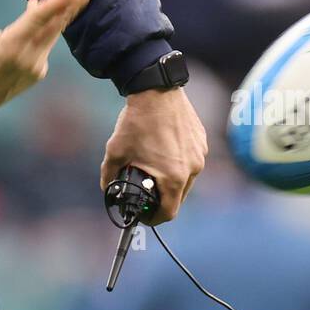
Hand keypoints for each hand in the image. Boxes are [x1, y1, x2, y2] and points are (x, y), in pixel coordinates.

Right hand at [0, 0, 97, 114]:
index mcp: (10, 47)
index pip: (39, 20)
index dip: (59, 2)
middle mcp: (28, 58)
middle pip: (57, 23)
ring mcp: (35, 67)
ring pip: (54, 31)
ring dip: (58, 6)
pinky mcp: (36, 72)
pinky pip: (47, 42)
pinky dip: (48, 23)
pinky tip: (39, 4)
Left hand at [100, 87, 207, 225]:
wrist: (156, 90)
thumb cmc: (136, 121)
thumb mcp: (115, 152)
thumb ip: (109, 176)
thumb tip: (107, 188)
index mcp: (174, 177)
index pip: (169, 213)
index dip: (154, 219)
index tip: (144, 216)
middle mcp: (192, 169)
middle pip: (179, 198)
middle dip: (162, 199)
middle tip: (146, 193)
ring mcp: (200, 154)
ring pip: (187, 178)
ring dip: (172, 179)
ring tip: (154, 167)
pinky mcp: (201, 141)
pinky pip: (191, 160)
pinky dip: (179, 161)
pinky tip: (164, 149)